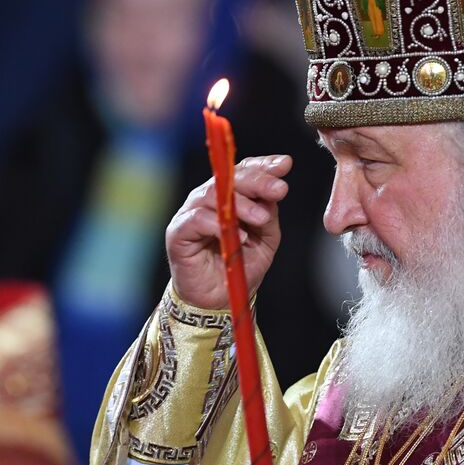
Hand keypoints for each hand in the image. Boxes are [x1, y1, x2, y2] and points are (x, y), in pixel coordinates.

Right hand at [165, 155, 290, 309]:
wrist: (217, 300)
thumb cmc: (238, 266)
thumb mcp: (265, 239)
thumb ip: (268, 213)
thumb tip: (274, 191)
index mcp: (229, 196)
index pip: (243, 170)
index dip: (263, 165)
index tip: (285, 164)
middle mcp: (208, 198)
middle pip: (229, 176)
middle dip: (258, 181)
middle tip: (280, 190)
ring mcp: (191, 212)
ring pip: (213, 194)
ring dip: (242, 205)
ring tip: (262, 219)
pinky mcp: (178, 231)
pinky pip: (197, 218)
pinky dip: (219, 225)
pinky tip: (240, 237)